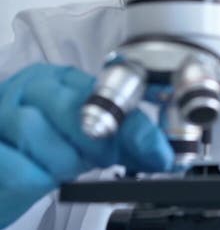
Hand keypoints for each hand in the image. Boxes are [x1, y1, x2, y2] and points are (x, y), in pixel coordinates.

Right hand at [0, 63, 173, 227]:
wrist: (0, 164)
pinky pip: (22, 170)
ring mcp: (1, 113)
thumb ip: (123, 143)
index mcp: (58, 79)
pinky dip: (35, 180)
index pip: (106, 95)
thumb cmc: (36, 148)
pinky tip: (36, 177)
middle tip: (100, 158)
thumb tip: (162, 154)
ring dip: (61, 163)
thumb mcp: (84, 140)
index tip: (156, 150)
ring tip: (58, 166)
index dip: (133, 126)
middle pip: (76, 110)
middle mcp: (28, 89)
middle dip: (97, 143)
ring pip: (45, 138)